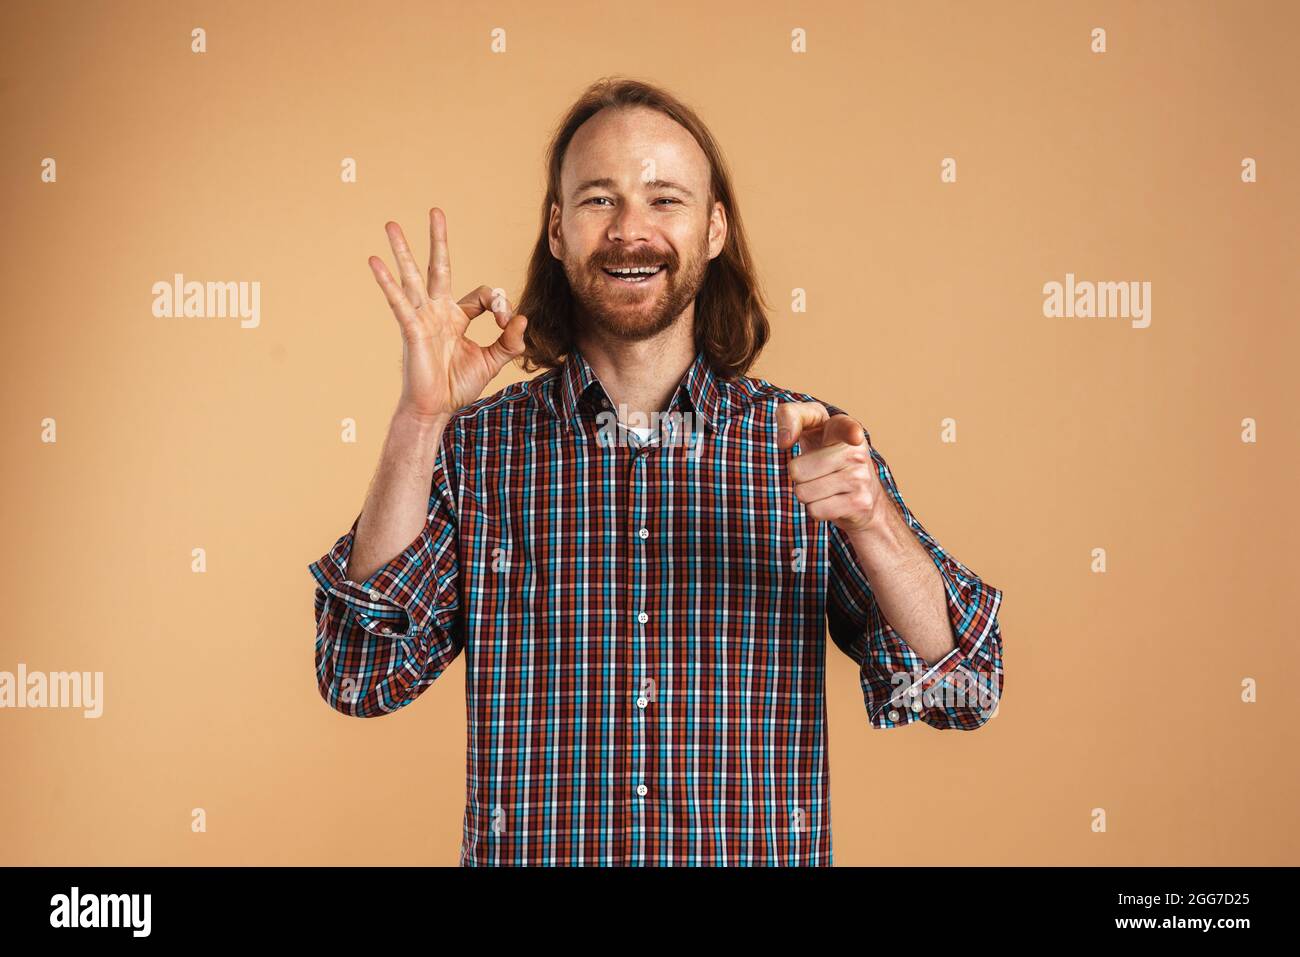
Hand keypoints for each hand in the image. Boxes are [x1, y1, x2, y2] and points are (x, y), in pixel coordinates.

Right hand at [368, 207, 527, 421]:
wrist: (436, 408)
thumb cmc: (458, 385)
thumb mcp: (492, 361)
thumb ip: (509, 341)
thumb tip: (522, 319)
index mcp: (457, 317)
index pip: (482, 294)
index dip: (498, 303)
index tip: (505, 322)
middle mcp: (437, 311)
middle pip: (439, 267)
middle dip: (438, 240)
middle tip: (435, 211)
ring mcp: (422, 317)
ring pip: (413, 277)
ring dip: (403, 250)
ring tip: (391, 225)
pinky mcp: (411, 328)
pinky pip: (399, 300)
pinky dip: (387, 281)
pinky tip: (375, 261)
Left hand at [777, 401, 887, 534]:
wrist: (862, 496)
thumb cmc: (826, 455)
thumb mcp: (810, 429)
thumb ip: (791, 417)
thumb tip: (785, 441)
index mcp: (842, 426)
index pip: (841, 425)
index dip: (845, 430)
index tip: (854, 436)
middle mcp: (856, 450)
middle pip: (796, 470)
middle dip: (799, 476)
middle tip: (817, 472)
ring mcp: (861, 476)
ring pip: (803, 492)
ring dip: (807, 494)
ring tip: (826, 486)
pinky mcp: (860, 502)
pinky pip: (815, 510)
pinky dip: (817, 509)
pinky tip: (833, 501)